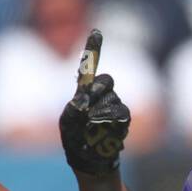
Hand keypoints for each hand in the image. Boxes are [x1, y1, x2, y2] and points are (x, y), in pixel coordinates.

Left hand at [59, 30, 130, 175]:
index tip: (96, 31)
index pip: (89, 69)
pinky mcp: (124, 118)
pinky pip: (119, 116)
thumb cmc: (76, 139)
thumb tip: (81, 101)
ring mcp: (115, 104)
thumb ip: (72, 111)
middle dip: (97, 92)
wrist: (90, 158)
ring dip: (99, 117)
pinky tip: (105, 135)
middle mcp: (101, 94)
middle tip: (87, 111)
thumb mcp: (67, 124)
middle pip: (105, 80)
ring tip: (93, 132)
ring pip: (111, 100)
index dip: (93, 49)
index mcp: (84, 91)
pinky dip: (109, 126)